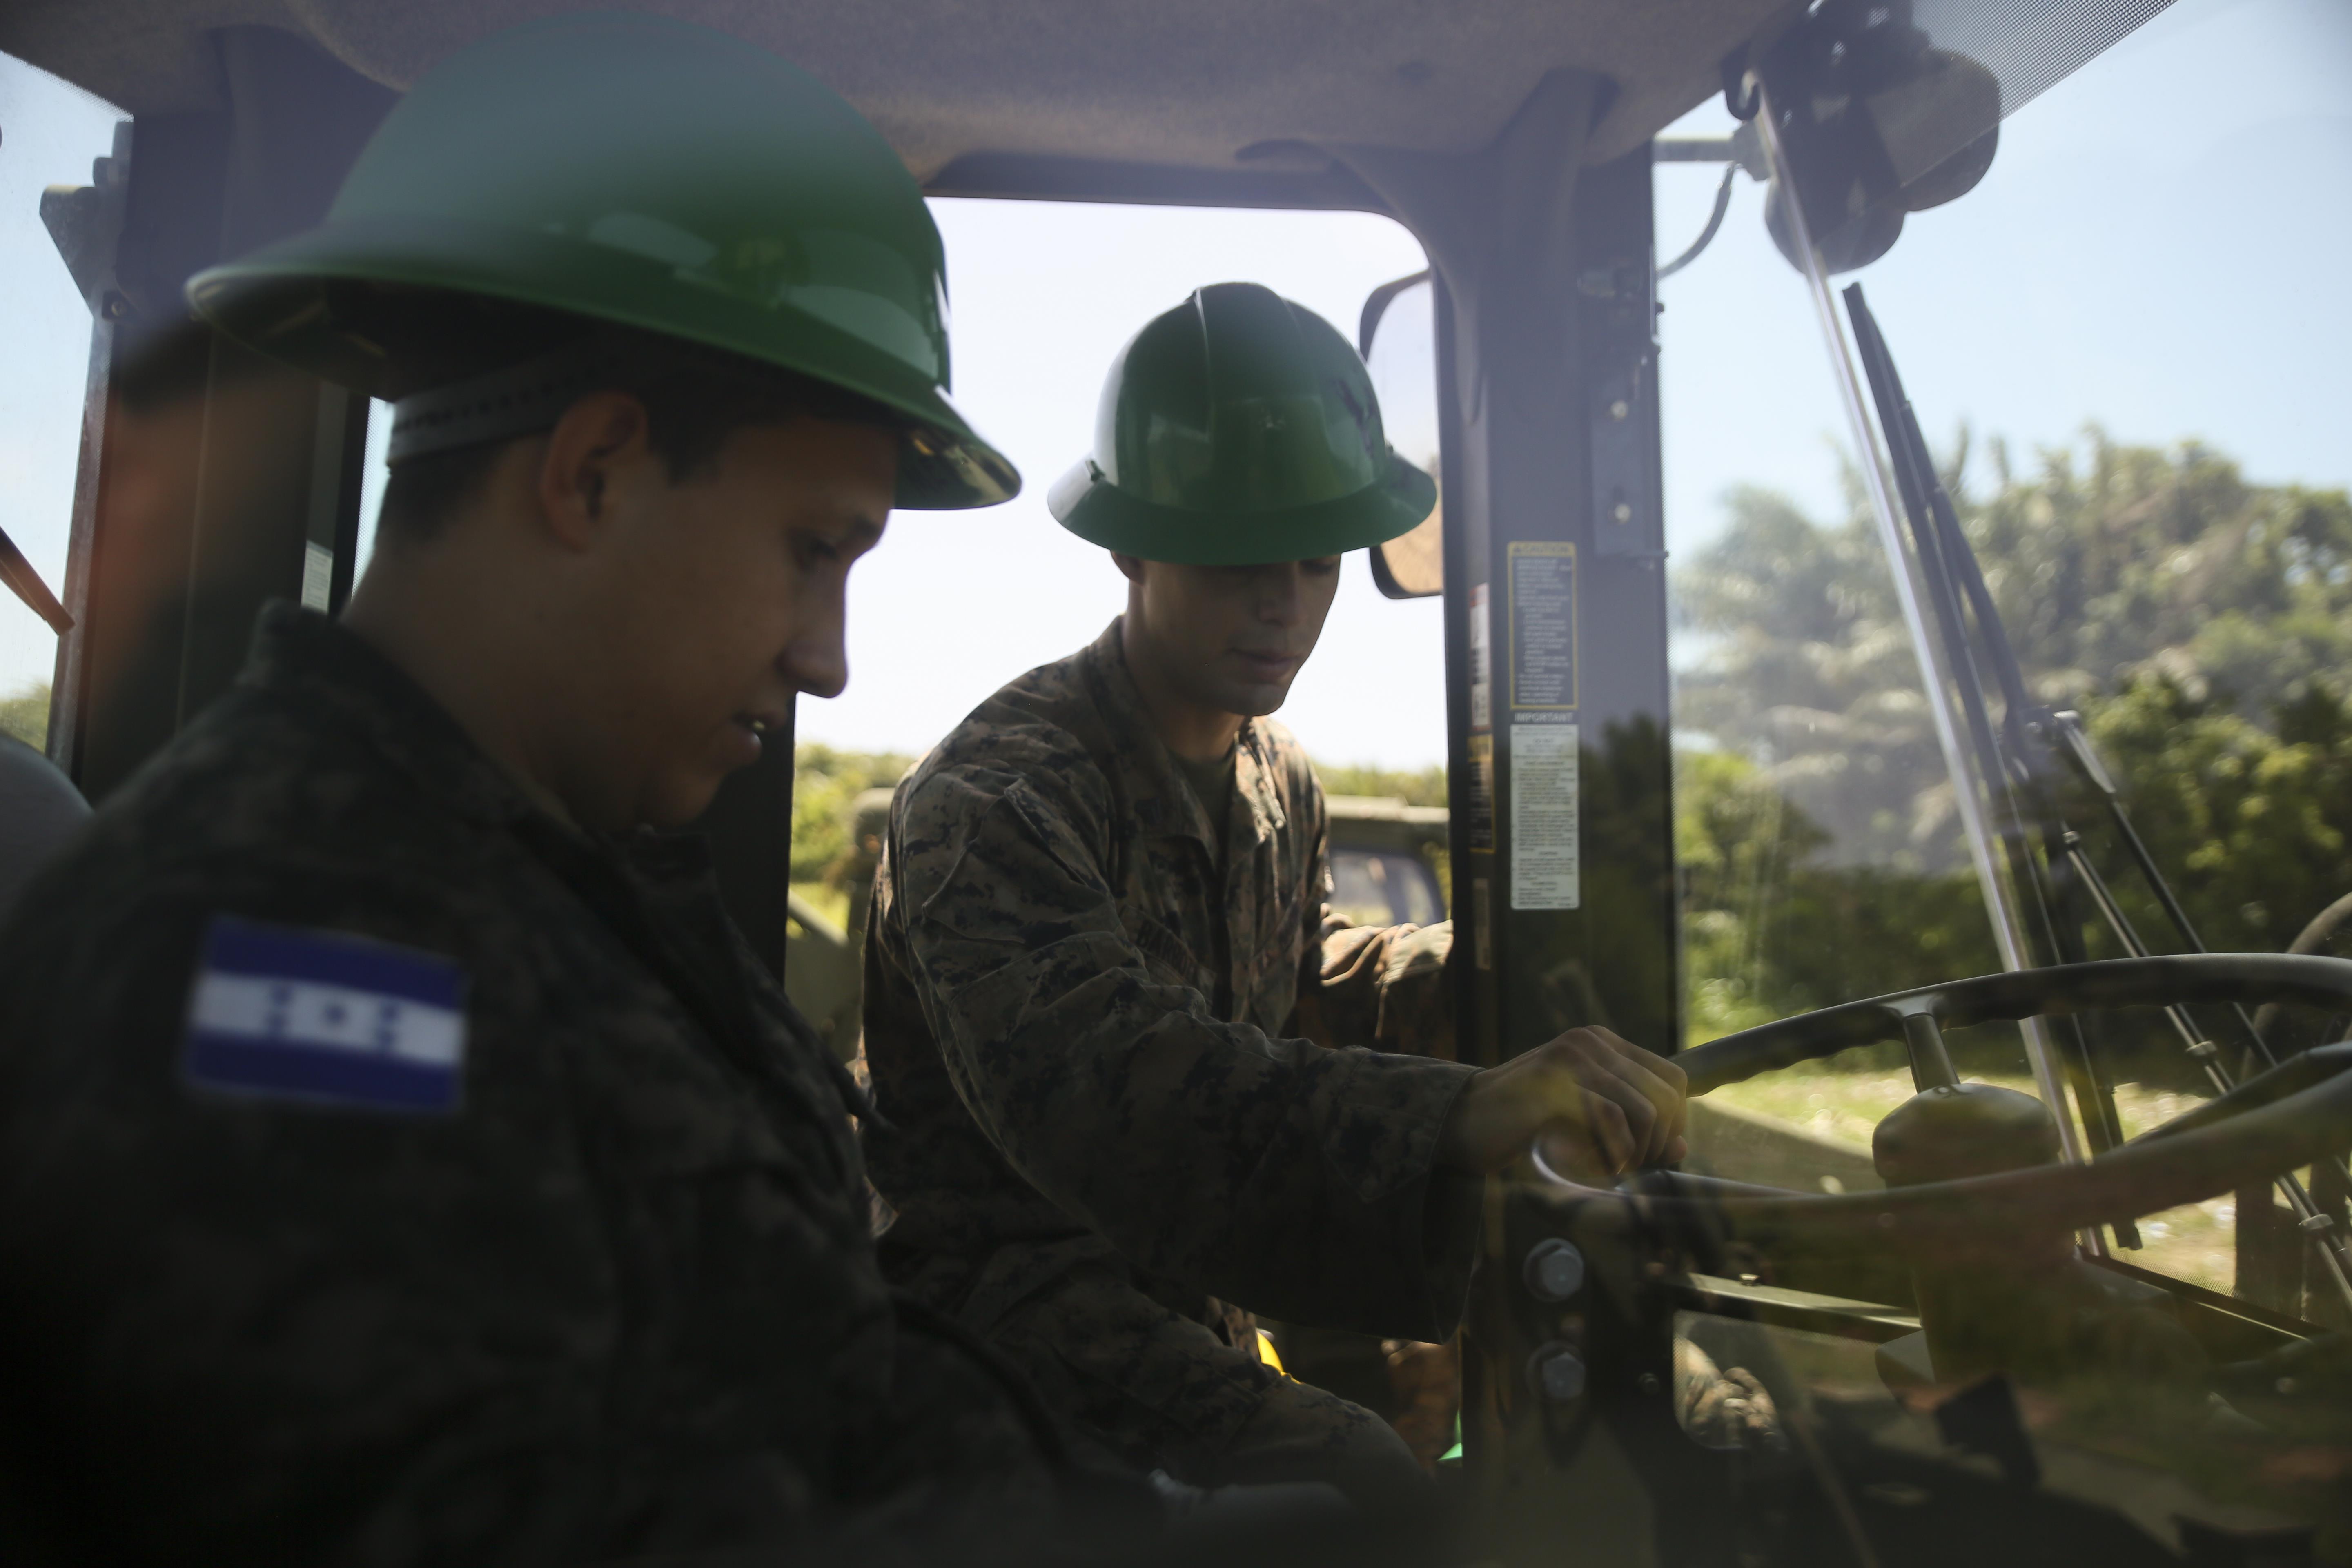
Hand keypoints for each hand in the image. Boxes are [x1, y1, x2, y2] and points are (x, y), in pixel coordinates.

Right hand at [1435, 1026, 1686, 1177]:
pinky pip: (1612, 1120)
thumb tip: (1682, 1147)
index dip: (1675, 1122)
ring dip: (1637, 1152)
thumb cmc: (1524, 1123)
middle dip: (1660, 1142)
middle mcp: (1591, 1042)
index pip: (1672, 1078)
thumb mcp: (1585, 1118)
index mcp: (1601, 1043)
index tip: (1654, 1153)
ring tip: (1612, 1169)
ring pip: (1645, 1109)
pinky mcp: (1554, 1085)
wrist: (1462, 1122)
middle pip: (1666, 1096)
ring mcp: (1571, 1059)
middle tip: (1632, 1167)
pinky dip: (1614, 1153)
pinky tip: (1596, 1167)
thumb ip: (1631, 1124)